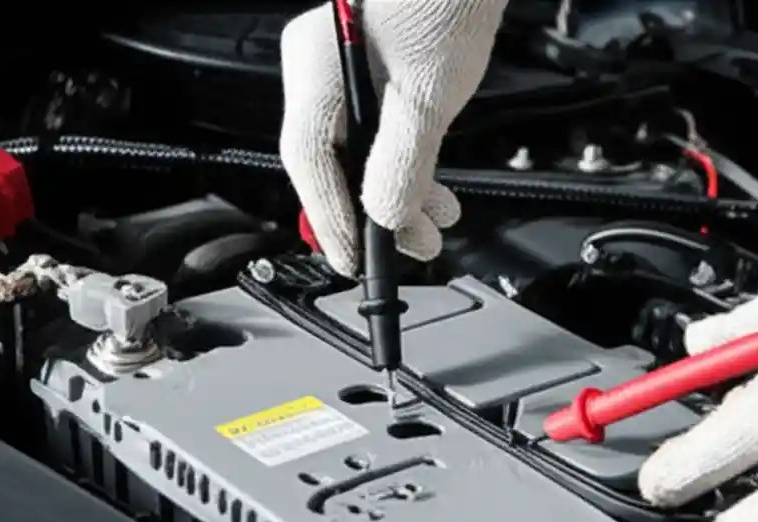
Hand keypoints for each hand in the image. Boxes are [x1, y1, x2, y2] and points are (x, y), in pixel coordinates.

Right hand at [279, 0, 507, 276]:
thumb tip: (385, 218)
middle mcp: (319, 68)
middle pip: (334, 162)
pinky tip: (432, 189)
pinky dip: (405, 164)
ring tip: (436, 223)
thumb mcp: (428, 95)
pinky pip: (377, 133)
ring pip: (359, 152)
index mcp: (314, 67)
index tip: (354, 260)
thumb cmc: (447, 0)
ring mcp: (343, 69)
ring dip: (398, 193)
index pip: (309, 162)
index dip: (331, 220)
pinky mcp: (374, 72)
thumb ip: (402, 164)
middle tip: (412, 245)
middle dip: (376, 212)